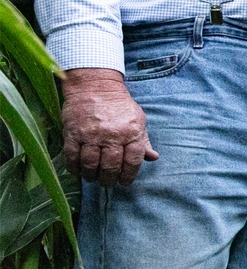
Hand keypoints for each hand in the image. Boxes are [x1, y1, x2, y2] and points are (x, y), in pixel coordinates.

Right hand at [61, 68, 158, 186]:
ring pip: (90, 165)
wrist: (96, 86)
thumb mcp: (137, 120)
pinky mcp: (73, 133)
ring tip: (93, 177)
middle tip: (107, 182)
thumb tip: (153, 158)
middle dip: (109, 179)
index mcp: (132, 132)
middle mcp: (113, 135)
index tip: (124, 182)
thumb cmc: (119, 106)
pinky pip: (72, 157)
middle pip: (110, 166)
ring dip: (91, 176)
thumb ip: (143, 141)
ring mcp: (91, 134)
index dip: (129, 175)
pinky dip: (74, 168)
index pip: (133, 161)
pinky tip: (78, 170)